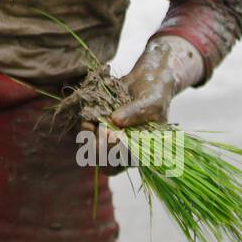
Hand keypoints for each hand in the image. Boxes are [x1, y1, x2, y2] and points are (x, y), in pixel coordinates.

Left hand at [78, 41, 187, 177]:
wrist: (148, 78)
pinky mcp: (101, 125)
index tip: (111, 136)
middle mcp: (126, 147)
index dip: (114, 155)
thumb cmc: (155, 94)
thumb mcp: (150, 103)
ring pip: (93, 150)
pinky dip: (85, 130)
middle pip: (105, 162)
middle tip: (97, 131)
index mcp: (142, 150)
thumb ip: (135, 113)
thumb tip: (114, 121)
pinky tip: (87, 121)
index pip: (124, 163)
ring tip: (89, 125)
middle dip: (97, 149)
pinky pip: (88, 135)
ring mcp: (112, 137)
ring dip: (88, 139)